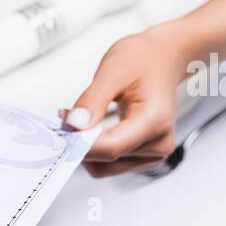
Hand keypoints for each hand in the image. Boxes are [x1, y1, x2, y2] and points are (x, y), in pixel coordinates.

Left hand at [61, 24, 186, 176]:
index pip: (111, 148)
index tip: (62, 125)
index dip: (80, 142)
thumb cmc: (145, 59)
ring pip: (105, 167)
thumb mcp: (113, 70)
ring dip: (84, 148)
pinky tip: (88, 126)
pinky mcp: (144, 155)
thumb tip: (74, 125)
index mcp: (155, 121)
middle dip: (80, 144)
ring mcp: (153, 153)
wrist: (164, 58)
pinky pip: (111, 162)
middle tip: (66, 117)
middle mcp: (158, 144)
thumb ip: (93, 100)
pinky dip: (94, 148)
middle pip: (106, 162)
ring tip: (77, 118)